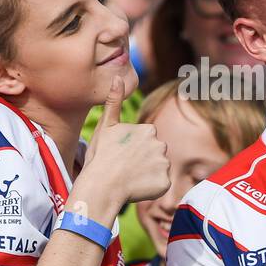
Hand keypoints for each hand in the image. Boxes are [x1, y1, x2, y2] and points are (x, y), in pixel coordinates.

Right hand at [79, 76, 170, 208]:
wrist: (101, 186)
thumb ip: (113, 102)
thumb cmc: (100, 157)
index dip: (133, 149)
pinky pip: (160, 184)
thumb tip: (118, 77)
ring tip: (129, 179)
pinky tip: (136, 188)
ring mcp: (164, 164)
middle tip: (124, 168)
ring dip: (147, 174)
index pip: (146, 139)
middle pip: (154, 153)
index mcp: (148, 129)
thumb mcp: (105, 127)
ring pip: (158, 168)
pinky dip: (151, 187)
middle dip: (143, 160)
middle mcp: (160, 144)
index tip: (121, 155)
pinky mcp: (165, 182)